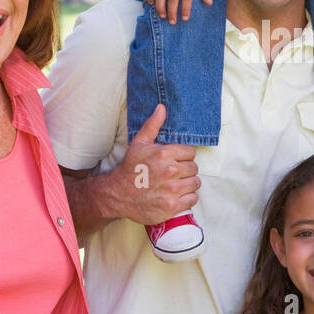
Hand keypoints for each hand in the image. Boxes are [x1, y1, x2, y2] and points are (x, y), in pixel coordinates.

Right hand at [120, 104, 200, 223]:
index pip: (191, 152)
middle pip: (194, 168)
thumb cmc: (131, 168)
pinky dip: (187, 198)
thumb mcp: (139, 144)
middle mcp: (170, 171)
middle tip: (174, 174)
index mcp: (164, 154)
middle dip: (186, 170)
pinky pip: (192, 199)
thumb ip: (153, 125)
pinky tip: (176, 195)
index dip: (184, 156)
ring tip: (176, 184)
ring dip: (188, 184)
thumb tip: (162, 107)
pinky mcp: (173, 206)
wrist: (118, 194)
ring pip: (195, 183)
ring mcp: (172, 190)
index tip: (175, 161)